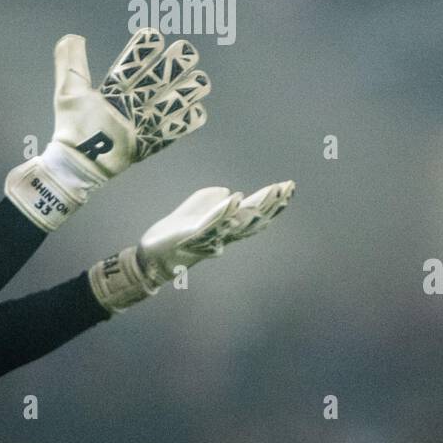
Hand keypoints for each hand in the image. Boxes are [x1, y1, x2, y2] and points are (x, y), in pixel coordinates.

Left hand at [5, 28, 210, 230]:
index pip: (132, 67)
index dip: (143, 51)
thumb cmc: (72, 126)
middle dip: (172, 66)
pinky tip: (199, 112)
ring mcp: (142, 123)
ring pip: (169, 104)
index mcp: (115, 90)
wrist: (77, 162)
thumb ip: (70, 63)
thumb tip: (73, 35)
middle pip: (157, 82)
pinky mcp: (147, 143)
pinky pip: (171, 133)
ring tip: (202, 80)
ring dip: (186, 92)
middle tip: (187, 50)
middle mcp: (132, 104)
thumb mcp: (69, 91)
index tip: (154, 35)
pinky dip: (185, 124)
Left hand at [88, 180, 295, 312]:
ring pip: (239, 219)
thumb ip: (212, 199)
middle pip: (254, 216)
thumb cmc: (175, 233)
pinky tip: (235, 199)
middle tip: (289, 187)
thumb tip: (230, 192)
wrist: (153, 255)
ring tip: (273, 190)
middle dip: (271, 202)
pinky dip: (224, 211)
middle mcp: (223, 233)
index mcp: (225, 227)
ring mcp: (210, 235)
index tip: (288, 187)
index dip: (272, 201)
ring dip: (257, 205)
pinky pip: (212, 222)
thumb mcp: (193, 209)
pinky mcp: (194, 234)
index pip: (255, 213)